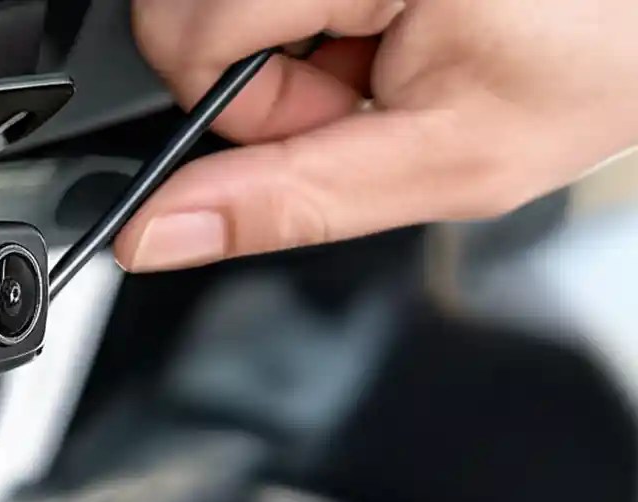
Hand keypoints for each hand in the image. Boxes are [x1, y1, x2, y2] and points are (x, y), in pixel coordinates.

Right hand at [116, 0, 637, 271]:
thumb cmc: (589, 64)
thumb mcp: (447, 163)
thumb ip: (293, 199)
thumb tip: (161, 230)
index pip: (188, 29)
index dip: (247, 102)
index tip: (334, 112)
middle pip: (187, 7)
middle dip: (256, 69)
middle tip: (360, 82)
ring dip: (282, 38)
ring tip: (380, 48)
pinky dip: (304, 10)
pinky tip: (379, 19)